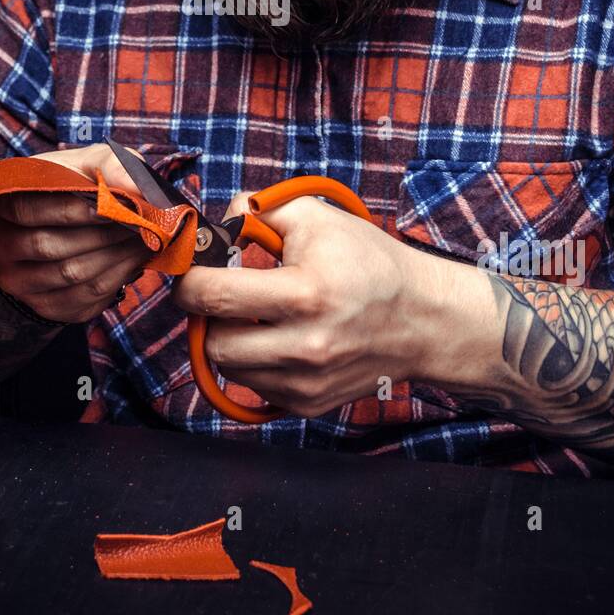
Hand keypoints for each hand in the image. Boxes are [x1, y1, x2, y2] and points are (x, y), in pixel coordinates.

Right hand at [0, 142, 150, 323]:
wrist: (71, 222)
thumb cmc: (78, 184)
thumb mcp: (90, 162)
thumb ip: (112, 164)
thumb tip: (135, 187)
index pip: (28, 210)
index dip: (73, 210)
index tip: (114, 206)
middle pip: (48, 247)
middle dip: (102, 235)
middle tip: (140, 224)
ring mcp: (17, 281)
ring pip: (69, 276)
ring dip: (115, 258)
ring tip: (143, 239)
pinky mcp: (43, 306)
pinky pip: (82, 300)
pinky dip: (116, 280)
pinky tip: (133, 261)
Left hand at [172, 190, 434, 417]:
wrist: (423, 319)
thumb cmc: (369, 263)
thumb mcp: (318, 218)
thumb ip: (258, 209)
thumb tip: (218, 221)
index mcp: (306, 294)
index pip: (215, 296)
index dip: (190, 280)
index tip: (193, 270)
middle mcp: (305, 346)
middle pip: (214, 343)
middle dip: (208, 316)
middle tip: (221, 295)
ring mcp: (306, 383)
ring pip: (230, 368)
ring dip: (230, 340)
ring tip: (254, 314)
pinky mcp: (308, 405)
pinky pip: (254, 387)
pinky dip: (254, 363)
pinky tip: (277, 338)